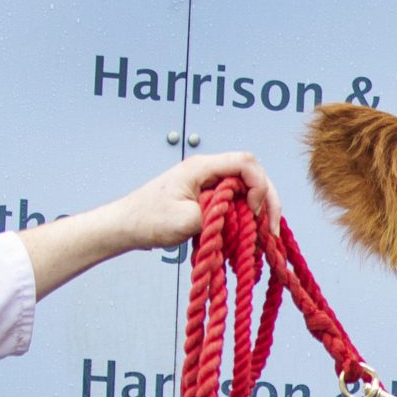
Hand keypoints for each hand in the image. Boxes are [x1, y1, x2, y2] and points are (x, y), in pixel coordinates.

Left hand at [105, 151, 282, 249]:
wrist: (127, 225)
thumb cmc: (149, 219)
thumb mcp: (187, 219)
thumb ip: (219, 213)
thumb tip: (244, 216)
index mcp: (202, 167)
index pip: (247, 163)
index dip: (260, 187)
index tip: (254, 212)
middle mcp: (208, 170)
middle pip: (253, 174)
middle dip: (268, 200)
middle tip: (269, 228)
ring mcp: (209, 182)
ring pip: (248, 188)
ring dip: (260, 209)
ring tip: (261, 234)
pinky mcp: (208, 196)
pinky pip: (237, 200)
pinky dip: (248, 215)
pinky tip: (249, 232)